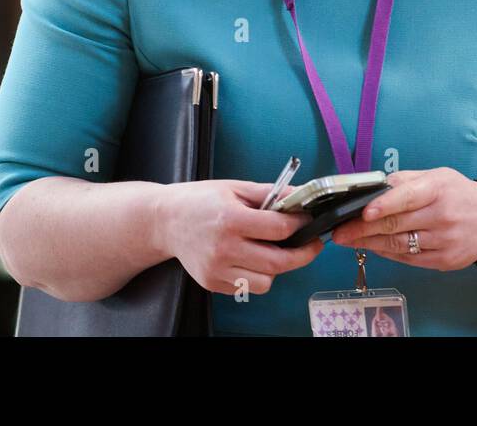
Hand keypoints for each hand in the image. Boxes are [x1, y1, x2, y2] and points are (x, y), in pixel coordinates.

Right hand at [153, 180, 323, 295]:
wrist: (164, 221)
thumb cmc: (199, 200)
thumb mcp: (235, 188)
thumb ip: (270, 193)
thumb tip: (300, 195)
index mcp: (230, 220)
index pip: (279, 229)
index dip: (300, 224)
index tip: (307, 220)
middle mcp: (223, 248)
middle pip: (277, 262)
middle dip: (303, 254)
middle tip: (312, 244)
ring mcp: (216, 269)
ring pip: (265, 282)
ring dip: (276, 268)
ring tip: (273, 251)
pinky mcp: (211, 283)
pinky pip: (247, 287)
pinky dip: (256, 275)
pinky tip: (251, 258)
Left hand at [330, 168, 476, 270]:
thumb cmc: (460, 194)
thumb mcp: (438, 176)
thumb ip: (405, 181)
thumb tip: (373, 186)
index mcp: (438, 189)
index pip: (407, 197)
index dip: (383, 205)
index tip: (362, 212)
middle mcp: (442, 216)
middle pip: (396, 225)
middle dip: (363, 229)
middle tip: (339, 231)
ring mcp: (443, 241)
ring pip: (398, 245)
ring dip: (369, 243)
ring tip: (348, 240)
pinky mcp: (443, 261)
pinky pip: (408, 259)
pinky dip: (387, 253)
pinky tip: (373, 247)